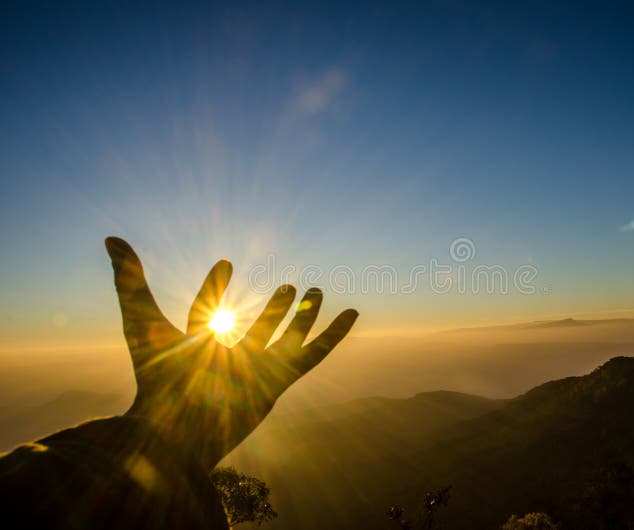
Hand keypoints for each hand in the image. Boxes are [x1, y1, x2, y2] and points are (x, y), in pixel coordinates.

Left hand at [105, 237, 357, 469]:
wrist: (177, 430)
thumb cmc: (157, 380)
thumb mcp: (141, 321)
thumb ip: (129, 279)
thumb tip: (111, 238)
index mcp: (198, 344)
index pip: (207, 310)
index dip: (214, 287)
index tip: (225, 264)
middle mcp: (229, 358)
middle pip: (256, 328)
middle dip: (274, 307)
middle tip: (288, 284)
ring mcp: (256, 370)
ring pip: (286, 338)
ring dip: (302, 315)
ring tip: (315, 289)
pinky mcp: (279, 381)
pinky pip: (312, 355)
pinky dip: (332, 335)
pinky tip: (350, 313)